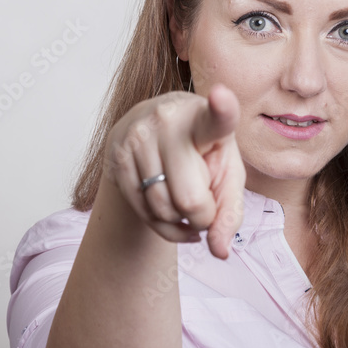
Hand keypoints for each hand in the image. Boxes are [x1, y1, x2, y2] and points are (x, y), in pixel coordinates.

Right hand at [103, 83, 245, 258]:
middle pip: (189, 200)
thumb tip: (219, 251)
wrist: (155, 130)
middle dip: (202, 216)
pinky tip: (169, 210)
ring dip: (179, 220)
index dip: (221, 109)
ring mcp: (137, 137)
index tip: (221, 95)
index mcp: (205, 119)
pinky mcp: (117, 156)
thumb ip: (231, 212)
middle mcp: (169, 121)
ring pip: (162, 209)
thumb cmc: (203, 153)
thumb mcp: (227, 173)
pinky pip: (142, 212)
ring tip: (185, 200)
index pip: (216, 118)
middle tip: (205, 201)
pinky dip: (162, 224)